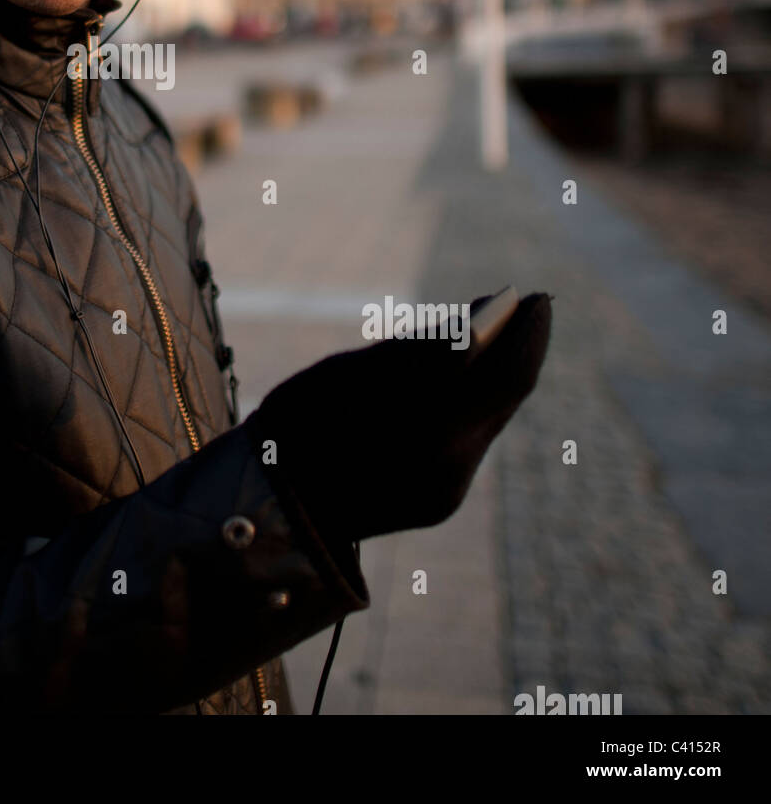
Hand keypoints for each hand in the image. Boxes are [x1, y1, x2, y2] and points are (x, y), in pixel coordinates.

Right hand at [246, 291, 551, 543]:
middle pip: (506, 396)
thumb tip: (477, 321)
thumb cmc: (298, 427)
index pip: (503, 373)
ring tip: (496, 328)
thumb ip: (417, 352)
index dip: (523, 332)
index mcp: (427, 429)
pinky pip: (471, 438)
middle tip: (531, 304)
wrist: (270, 509)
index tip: (534, 294)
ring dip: (495, 372)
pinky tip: (464, 375)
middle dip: (518, 347)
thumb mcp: (350, 373)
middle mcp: (451, 466)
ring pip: (491, 417)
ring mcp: (449, 490)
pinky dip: (472, 402)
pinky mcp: (444, 501)